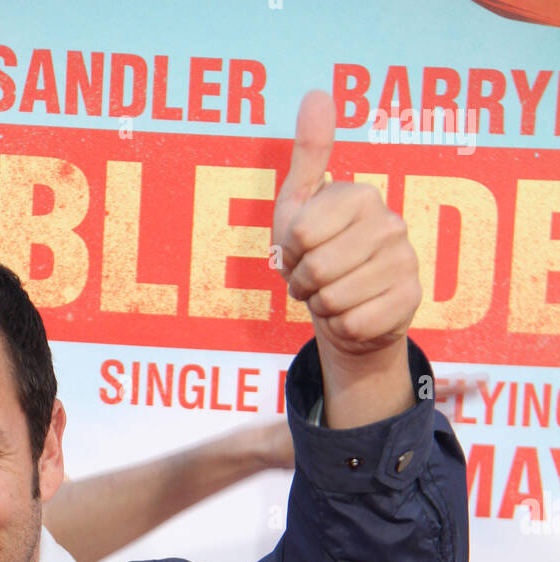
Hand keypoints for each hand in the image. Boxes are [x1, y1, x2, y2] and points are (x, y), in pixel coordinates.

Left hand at [273, 90, 421, 361]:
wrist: (346, 309)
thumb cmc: (318, 253)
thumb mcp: (301, 204)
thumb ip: (309, 152)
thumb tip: (317, 93)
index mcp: (361, 196)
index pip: (300, 234)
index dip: (289, 252)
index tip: (299, 250)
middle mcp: (390, 223)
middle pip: (317, 268)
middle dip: (304, 283)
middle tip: (314, 279)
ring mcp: (406, 261)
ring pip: (335, 300)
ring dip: (322, 307)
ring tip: (332, 294)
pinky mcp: (411, 300)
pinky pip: (355, 325)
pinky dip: (342, 328)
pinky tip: (352, 315)